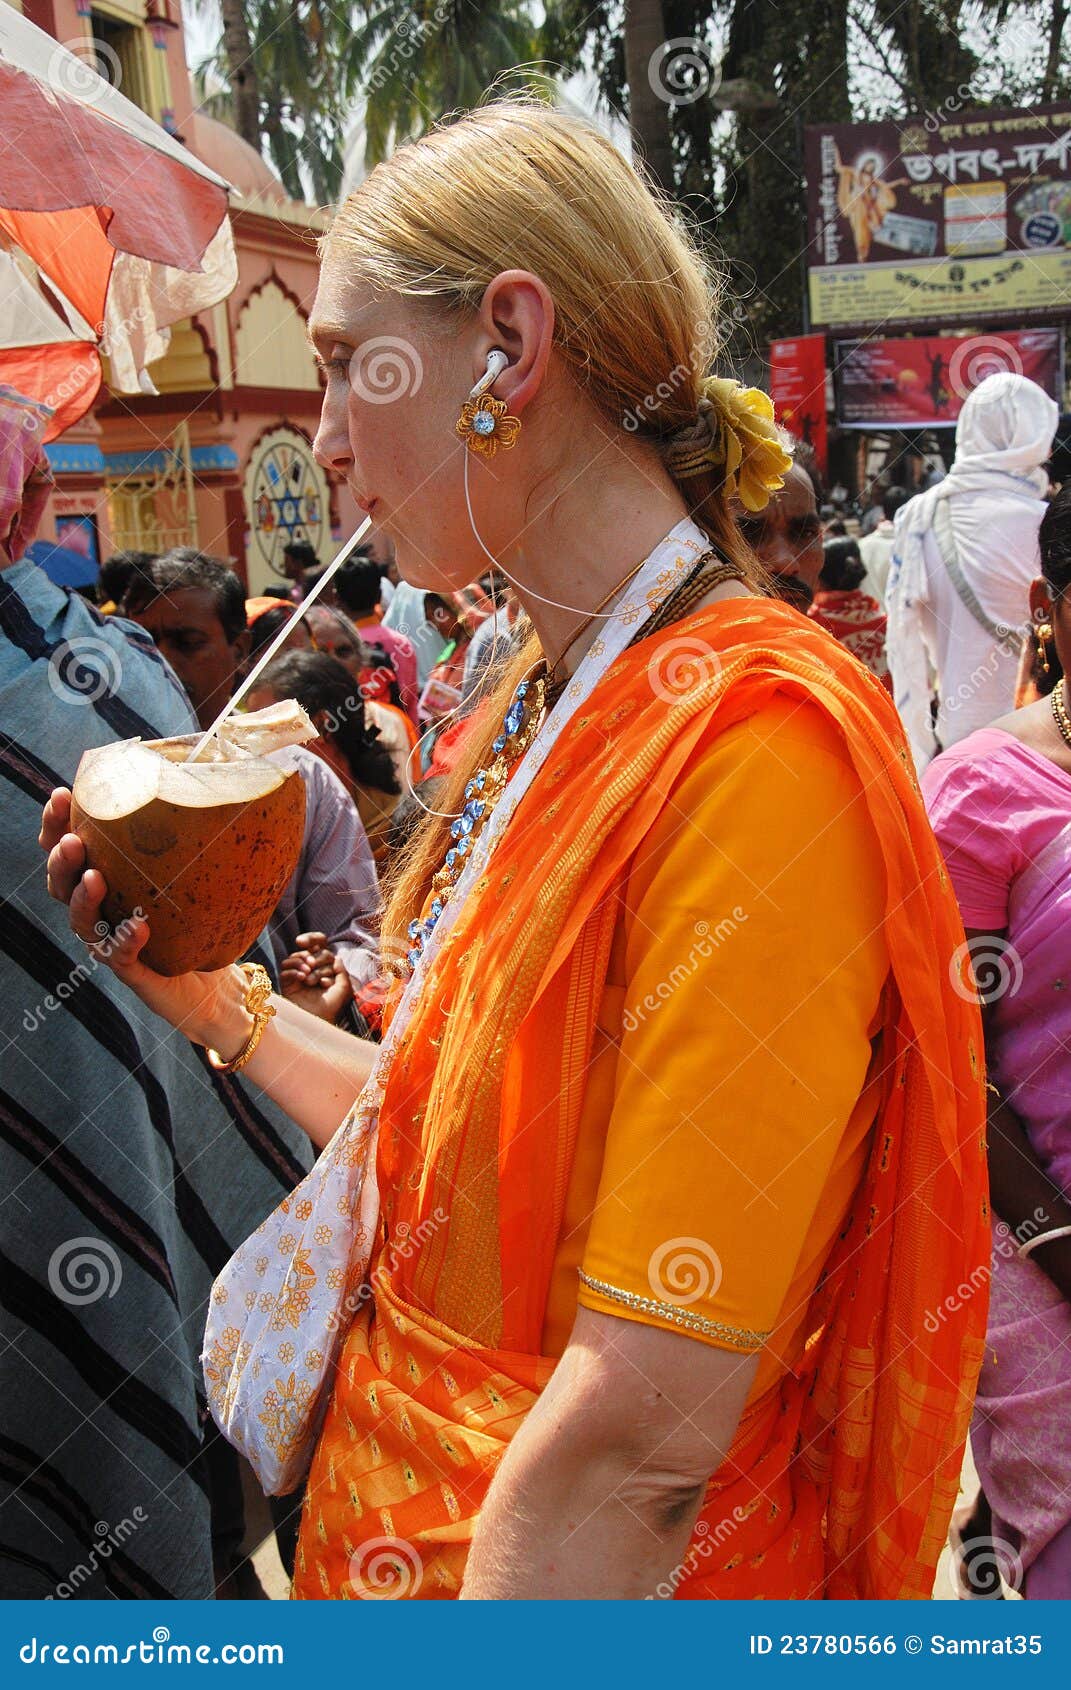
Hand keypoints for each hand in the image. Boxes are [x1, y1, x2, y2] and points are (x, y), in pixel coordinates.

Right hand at [40, 787, 250, 1052]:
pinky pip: (120, 957)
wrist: (216, 982)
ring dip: (83, 899)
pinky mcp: (133, 972)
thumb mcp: (200, 870)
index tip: (61, 795)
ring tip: (95, 878)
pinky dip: (125, 941)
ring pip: (82, 922)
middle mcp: (101, 911)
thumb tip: (234, 775)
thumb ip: (201, 831)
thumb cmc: (205, 918)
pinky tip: (137, 926)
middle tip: (73, 840)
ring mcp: (112, 943)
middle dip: (61, 859)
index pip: (67, 848)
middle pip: (62, 884)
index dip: (56, 824)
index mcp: (109, 879)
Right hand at [280, 946, 351, 1021]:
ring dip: (302, 962)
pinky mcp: (287, 984)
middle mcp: (311, 968)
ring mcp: (298, 975)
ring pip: (295, 957)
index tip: (307, 942)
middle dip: (315, 959)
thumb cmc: (333, 1007)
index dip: (312, 938)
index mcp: (325, 966)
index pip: (317, 944)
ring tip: (308, 975)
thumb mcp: (344, 987)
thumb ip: (341, 969)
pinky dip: (294, 970)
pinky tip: (302, 978)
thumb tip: (336, 956)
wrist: (319, 1023)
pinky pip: (286, 969)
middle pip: (309, 950)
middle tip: (314, 968)